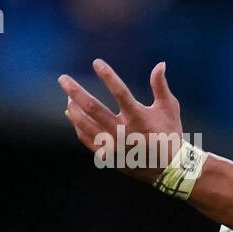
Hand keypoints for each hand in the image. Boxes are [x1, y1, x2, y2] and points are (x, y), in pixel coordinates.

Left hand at [58, 59, 183, 182]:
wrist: (169, 168)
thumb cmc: (170, 134)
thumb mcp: (169, 108)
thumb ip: (160, 86)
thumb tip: (160, 64)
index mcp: (138, 117)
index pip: (120, 91)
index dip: (108, 76)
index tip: (96, 63)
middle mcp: (123, 132)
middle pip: (93, 108)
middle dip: (75, 92)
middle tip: (62, 79)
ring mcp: (113, 146)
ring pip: (85, 125)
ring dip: (74, 109)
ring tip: (68, 98)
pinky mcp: (108, 156)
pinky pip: (87, 140)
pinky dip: (78, 127)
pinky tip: (74, 116)